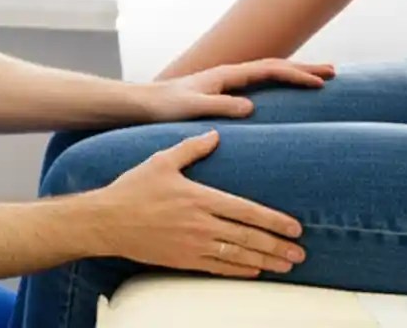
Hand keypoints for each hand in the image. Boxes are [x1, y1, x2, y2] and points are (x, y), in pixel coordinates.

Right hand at [91, 131, 304, 277]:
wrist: (106, 221)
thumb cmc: (133, 189)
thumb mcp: (161, 160)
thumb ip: (191, 148)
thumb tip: (216, 134)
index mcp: (199, 197)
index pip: (246, 210)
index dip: (274, 221)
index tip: (295, 227)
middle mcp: (200, 223)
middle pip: (248, 237)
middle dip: (277, 246)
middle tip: (300, 253)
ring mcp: (192, 244)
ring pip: (237, 255)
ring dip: (265, 261)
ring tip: (286, 265)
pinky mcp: (182, 259)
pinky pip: (217, 268)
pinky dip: (239, 271)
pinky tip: (255, 272)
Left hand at [146, 59, 335, 121]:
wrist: (145, 103)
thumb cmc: (166, 106)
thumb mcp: (194, 107)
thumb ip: (221, 106)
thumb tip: (252, 107)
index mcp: (227, 74)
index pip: (270, 70)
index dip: (296, 75)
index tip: (320, 82)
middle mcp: (230, 73)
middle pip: (275, 66)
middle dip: (304, 68)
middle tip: (334, 71)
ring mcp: (228, 81)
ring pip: (269, 73)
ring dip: (295, 73)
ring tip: (320, 77)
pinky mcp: (224, 91)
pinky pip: (260, 84)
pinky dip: (279, 83)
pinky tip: (287, 93)